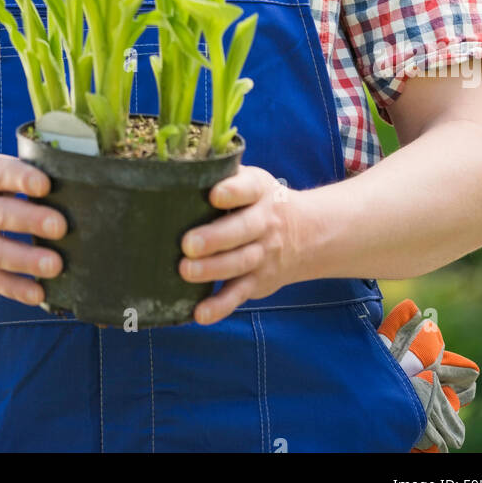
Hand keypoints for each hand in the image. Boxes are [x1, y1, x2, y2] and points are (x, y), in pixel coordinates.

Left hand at [179, 165, 300, 324]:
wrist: (306, 234)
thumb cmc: (258, 201)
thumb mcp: (250, 180)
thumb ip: (222, 175)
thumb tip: (175, 169)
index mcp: (259, 191)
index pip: (248, 189)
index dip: (232, 191)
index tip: (214, 194)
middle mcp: (264, 222)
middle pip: (242, 230)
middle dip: (215, 238)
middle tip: (188, 243)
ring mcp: (263, 254)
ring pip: (240, 263)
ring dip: (213, 269)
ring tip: (186, 271)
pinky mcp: (257, 282)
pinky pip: (239, 295)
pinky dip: (220, 306)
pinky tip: (200, 313)